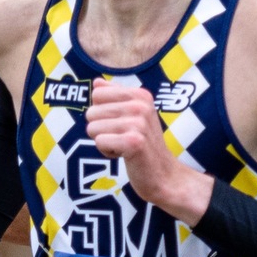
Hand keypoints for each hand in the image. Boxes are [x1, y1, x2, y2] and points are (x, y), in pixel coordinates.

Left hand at [85, 80, 210, 223]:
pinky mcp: (134, 142)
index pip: (97, 93)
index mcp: (140, 95)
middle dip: (101, 129)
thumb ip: (115, 97)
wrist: (164, 175)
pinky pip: (99, 142)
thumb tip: (97, 82)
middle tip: (123, 138)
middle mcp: (141, 105)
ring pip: (92, 128)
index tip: (121, 124)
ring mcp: (139, 123)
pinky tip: (125, 155)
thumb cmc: (145, 144)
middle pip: (91, 112)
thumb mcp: (134, 115)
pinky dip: (107, 152)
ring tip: (124, 146)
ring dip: (104, 142)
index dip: (102, 112)